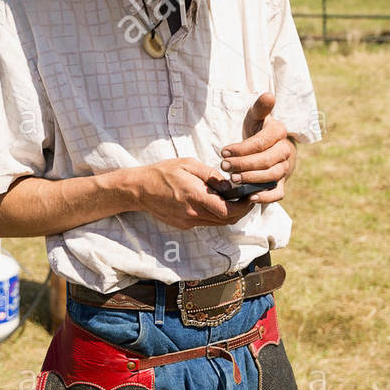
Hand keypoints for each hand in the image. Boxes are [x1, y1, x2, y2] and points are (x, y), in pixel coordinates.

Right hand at [131, 158, 251, 228]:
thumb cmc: (164, 173)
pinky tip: (213, 202)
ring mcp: (188, 221)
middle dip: (240, 211)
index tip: (249, 198)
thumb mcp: (188, 165)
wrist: (140, 189)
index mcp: (196, 196)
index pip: (227, 210)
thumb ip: (211, 175)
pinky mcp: (184, 225)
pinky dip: (214, 215)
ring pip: (217, 223)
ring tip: (233, 200)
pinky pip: (205, 222)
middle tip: (246, 199)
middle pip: (226, 220)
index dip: (243, 207)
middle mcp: (193, 213)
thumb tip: (228, 186)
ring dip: (228, 214)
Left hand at [219, 92, 296, 204]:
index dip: (242, 148)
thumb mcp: (257, 117)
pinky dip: (266, 197)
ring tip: (232, 179)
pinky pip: (278, 193)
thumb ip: (260, 108)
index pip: (261, 142)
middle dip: (243, 164)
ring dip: (251, 179)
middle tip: (224, 166)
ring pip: (271, 176)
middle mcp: (286, 151)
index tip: (224, 151)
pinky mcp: (282, 183)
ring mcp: (286, 168)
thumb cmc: (259, 131)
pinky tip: (250, 197)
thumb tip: (269, 95)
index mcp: (280, 132)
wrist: (269, 147)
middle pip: (266, 160)